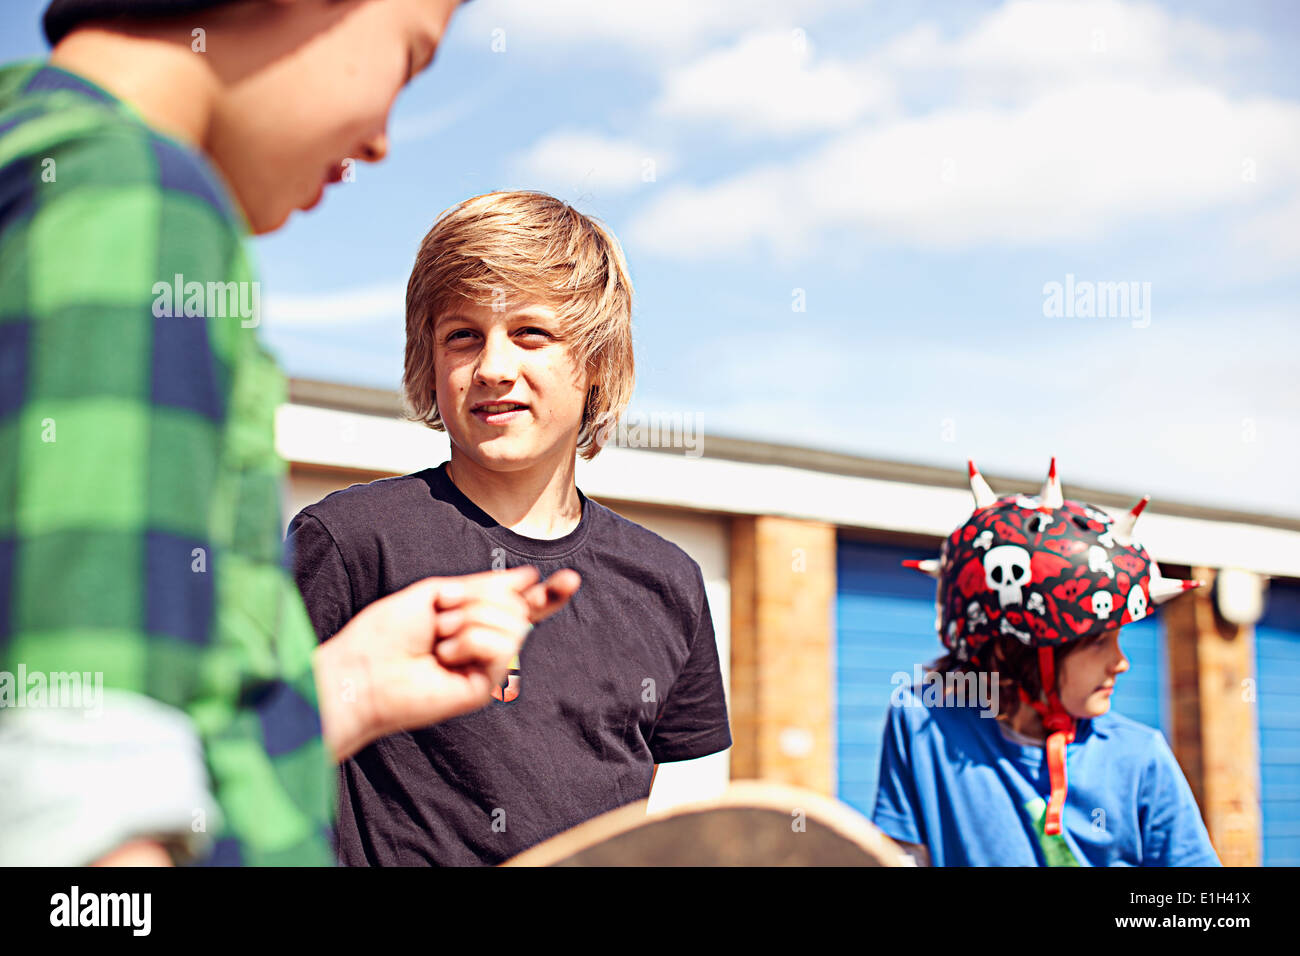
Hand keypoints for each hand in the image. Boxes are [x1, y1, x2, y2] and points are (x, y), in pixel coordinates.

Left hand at [314, 566, 580, 760]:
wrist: (364, 669)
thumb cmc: (388, 633)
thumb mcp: (439, 591)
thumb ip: (486, 585)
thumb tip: (529, 577)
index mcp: (474, 618)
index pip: (522, 606)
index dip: (548, 594)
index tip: (571, 580)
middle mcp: (484, 642)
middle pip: (516, 604)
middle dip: (478, 597)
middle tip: (440, 618)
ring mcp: (487, 665)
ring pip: (511, 621)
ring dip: (467, 620)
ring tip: (439, 640)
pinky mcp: (485, 686)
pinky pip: (501, 646)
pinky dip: (469, 641)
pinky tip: (445, 657)